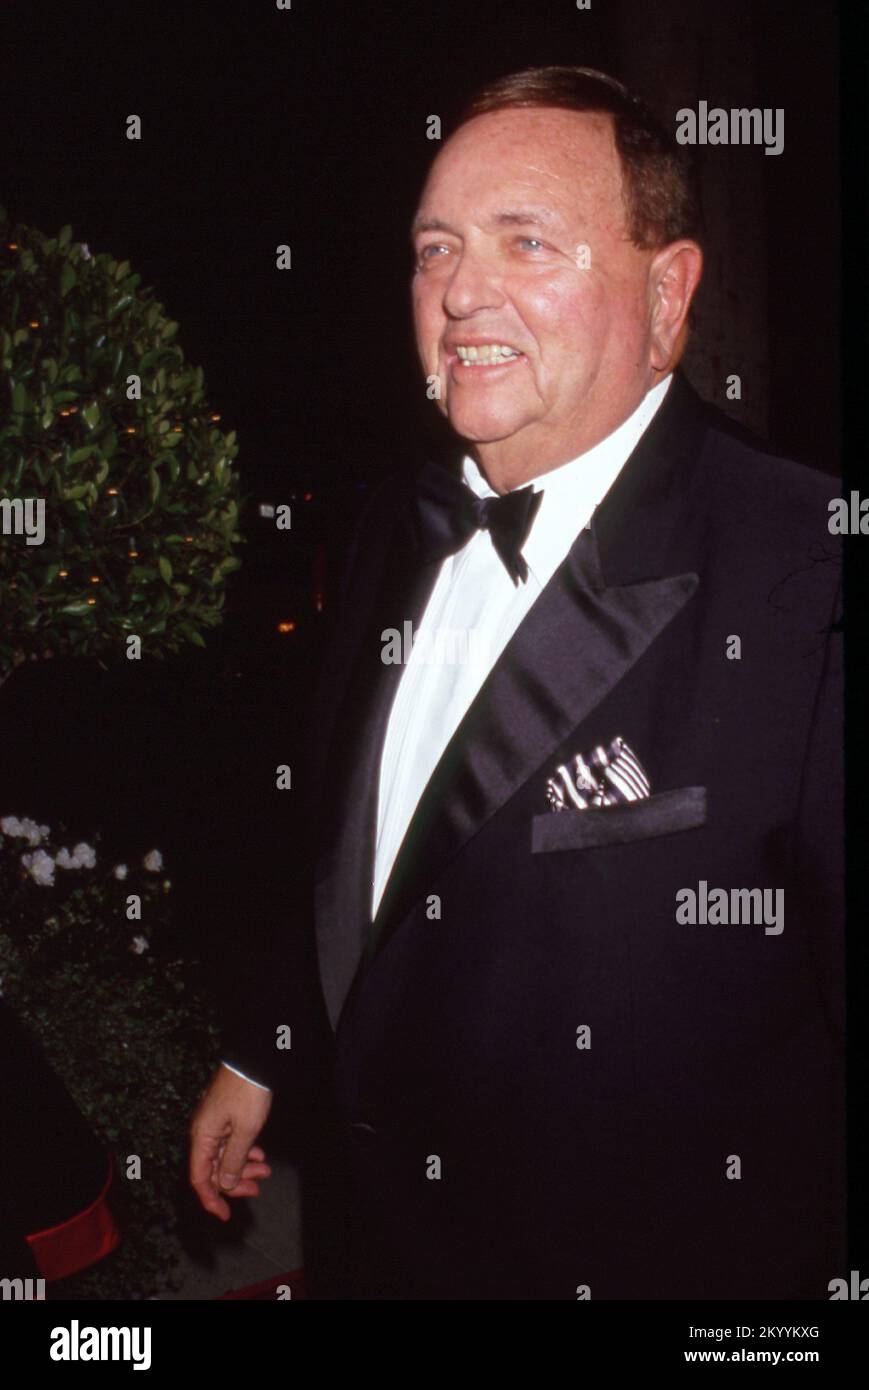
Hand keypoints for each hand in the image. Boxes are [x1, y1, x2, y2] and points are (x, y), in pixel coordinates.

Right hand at [189, 1063, 273, 1219]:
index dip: (211, 1199)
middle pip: (212, 1169)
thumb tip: (223, 1184)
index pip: (199, 1178)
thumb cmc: (248, 1093)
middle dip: (234, 1182)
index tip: (225, 1215)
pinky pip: (230, 1142)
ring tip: (265, 1171)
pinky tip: (259, 1155)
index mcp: (202, 1137)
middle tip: (257, 1189)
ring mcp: (213, 1124)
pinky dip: (244, 1152)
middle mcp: (203, 1132)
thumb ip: (233, 1160)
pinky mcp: (223, 1116)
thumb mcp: (245, 1131)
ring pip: (224, 1156)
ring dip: (243, 1167)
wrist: (253, 1060)